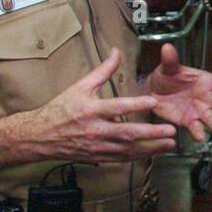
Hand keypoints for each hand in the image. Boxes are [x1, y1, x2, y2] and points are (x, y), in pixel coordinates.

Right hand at [28, 47, 178, 161]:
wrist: (40, 136)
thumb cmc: (61, 109)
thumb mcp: (80, 86)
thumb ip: (103, 70)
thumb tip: (116, 51)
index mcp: (91, 110)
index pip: (117, 107)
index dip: (136, 104)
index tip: (154, 101)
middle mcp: (96, 130)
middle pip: (127, 133)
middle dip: (151, 133)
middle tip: (171, 131)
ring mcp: (97, 146)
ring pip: (128, 149)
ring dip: (150, 148)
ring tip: (170, 144)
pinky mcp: (98, 157)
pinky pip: (122, 159)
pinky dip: (138, 156)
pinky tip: (153, 153)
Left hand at [147, 42, 211, 141]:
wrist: (152, 91)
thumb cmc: (165, 76)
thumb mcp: (168, 67)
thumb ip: (170, 60)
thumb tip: (167, 47)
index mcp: (205, 81)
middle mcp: (205, 96)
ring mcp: (198, 109)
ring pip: (211, 117)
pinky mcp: (188, 120)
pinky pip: (196, 127)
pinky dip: (198, 132)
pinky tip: (200, 137)